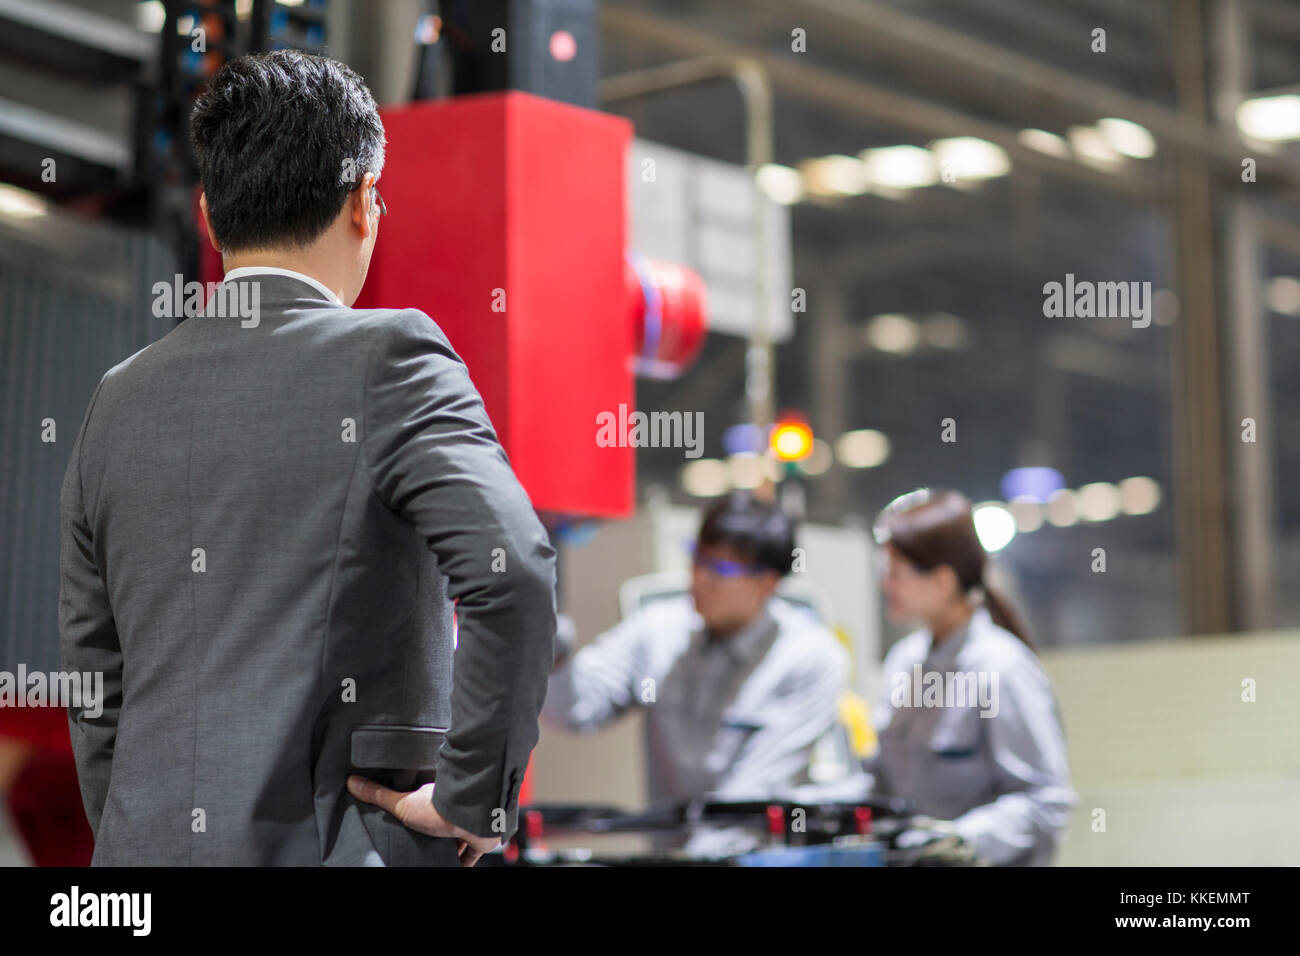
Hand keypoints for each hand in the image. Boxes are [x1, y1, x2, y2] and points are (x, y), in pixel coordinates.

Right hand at [346, 775, 501, 865]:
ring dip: (447, 848)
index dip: (417, 815)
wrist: (470, 816)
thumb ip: (378, 795)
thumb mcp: (401, 803)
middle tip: (418, 845)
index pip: (424, 807)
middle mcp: (452, 812)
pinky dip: (462, 862)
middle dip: (431, 834)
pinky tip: (453, 866)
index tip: (409, 822)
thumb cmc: (437, 807)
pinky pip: (470, 855)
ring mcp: (466, 827)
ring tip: (433, 858)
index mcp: (434, 799)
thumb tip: (352, 781)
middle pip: (440, 825)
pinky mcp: (477, 842)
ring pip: (456, 840)